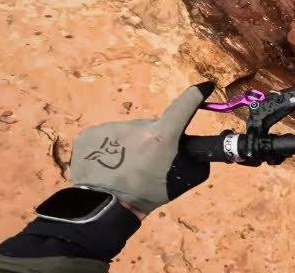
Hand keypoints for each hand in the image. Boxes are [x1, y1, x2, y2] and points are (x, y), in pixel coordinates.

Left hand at [69, 83, 213, 214]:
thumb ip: (191, 160)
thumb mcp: (180, 182)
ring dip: (128, 146)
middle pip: (150, 127)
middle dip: (152, 140)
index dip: (196, 95)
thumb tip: (192, 147)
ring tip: (123, 169)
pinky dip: (108, 150)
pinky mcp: (89, 135)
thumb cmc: (145, 196)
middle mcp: (136, 125)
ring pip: (126, 133)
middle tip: (147, 163)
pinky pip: (105, 138)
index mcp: (161, 135)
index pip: (184, 106)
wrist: (103, 208)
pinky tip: (106, 168)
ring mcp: (110, 128)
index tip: (205, 86)